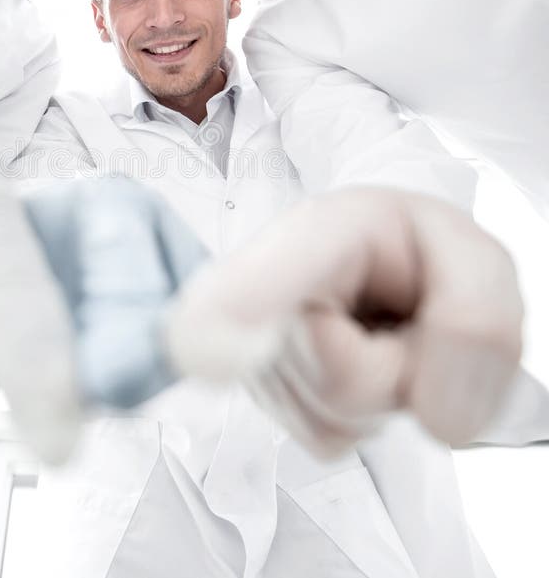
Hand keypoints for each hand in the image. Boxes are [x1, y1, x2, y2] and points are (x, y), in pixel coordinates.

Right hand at [166, 188, 523, 453]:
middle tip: (402, 312)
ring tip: (379, 332)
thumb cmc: (415, 257)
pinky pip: (333, 438)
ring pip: (341, 417)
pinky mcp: (266, 398)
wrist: (380, 270)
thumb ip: (477, 323)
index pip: (273, 269)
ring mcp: (252, 351)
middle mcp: (263, 289)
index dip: (236, 304)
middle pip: (349, 383)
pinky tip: (360, 361)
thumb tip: (433, 416)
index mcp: (323, 233)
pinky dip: (369, 413)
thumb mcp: (475, 263)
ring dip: (390, 389)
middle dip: (407, 365)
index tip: (194, 341)